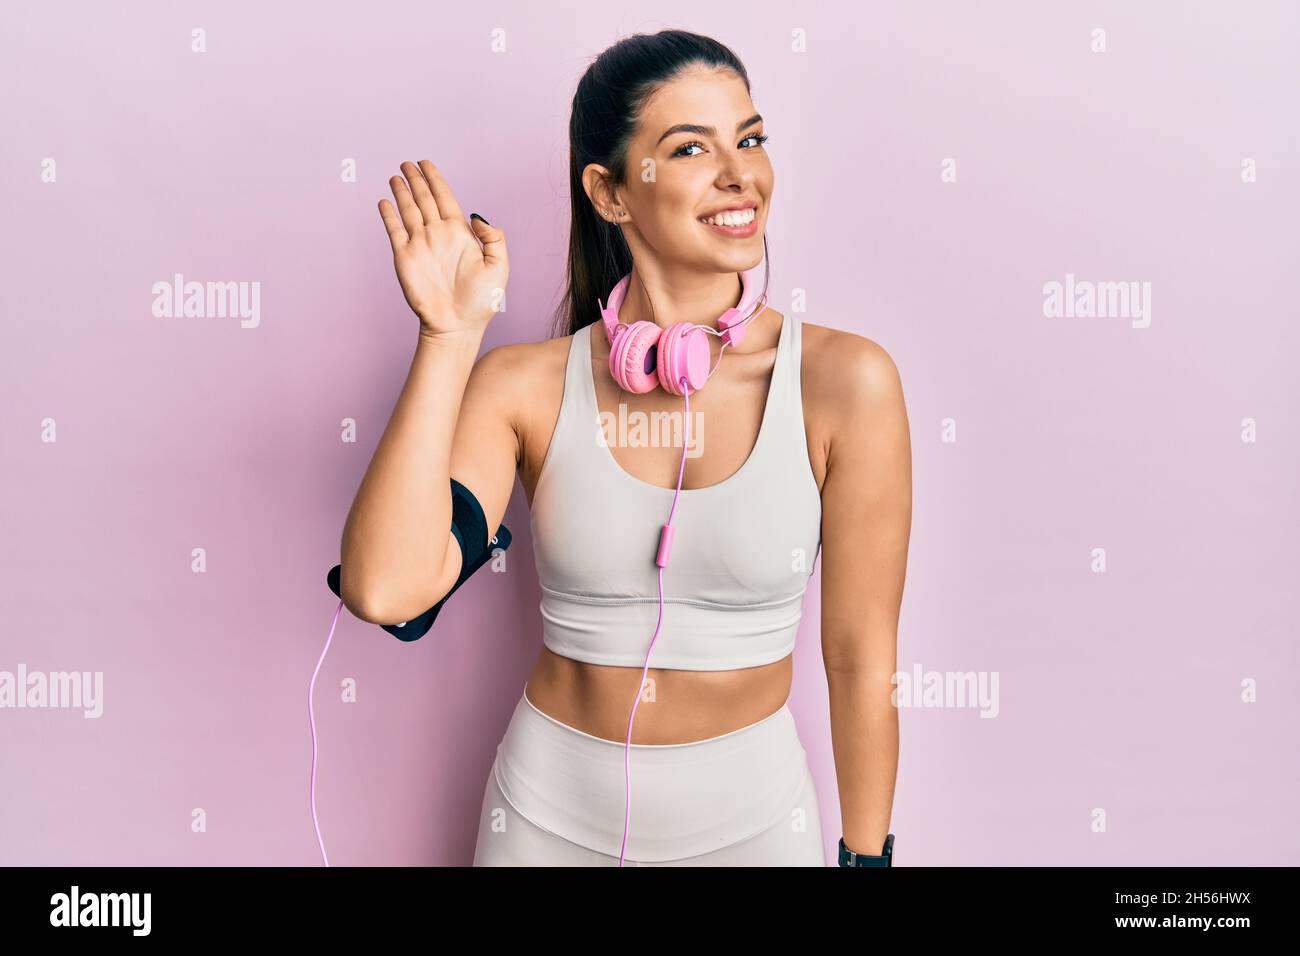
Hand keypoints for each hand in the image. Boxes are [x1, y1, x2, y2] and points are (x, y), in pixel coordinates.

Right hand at [378, 160, 508, 335]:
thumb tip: (475, 215)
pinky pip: (394, 230)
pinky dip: (389, 215)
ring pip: (408, 210)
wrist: (456, 326)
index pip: (445, 198)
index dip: (436, 180)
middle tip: (407, 163)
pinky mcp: (404, 257)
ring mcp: (420, 245)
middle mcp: (438, 235)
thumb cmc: (481, 302)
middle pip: (425, 199)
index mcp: (460, 234)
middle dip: (416, 180)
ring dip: (402, 192)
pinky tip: (385, 201)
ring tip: (396, 175)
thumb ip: (494, 237)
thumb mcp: (499, 266)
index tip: (426, 164)